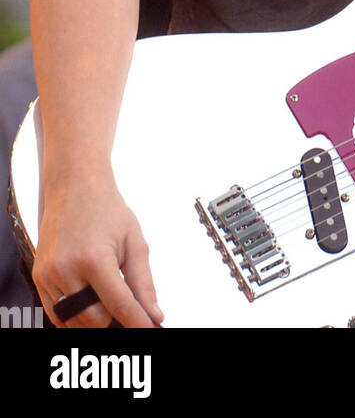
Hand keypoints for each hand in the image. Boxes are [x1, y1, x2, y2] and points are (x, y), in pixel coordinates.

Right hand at [31, 175, 163, 327]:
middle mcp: (67, 270)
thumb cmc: (105, 207)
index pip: (120, 306)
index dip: (137, 323)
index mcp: (94, 258)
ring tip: (110, 303)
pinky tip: (90, 304)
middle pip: (95, 320)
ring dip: (95, 320)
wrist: (75, 185)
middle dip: (116, 320)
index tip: (150, 329)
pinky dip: (74, 317)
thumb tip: (154, 313)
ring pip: (74, 322)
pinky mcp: (39, 278)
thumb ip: (144, 281)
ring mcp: (49, 276)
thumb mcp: (134, 240)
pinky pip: (56, 314)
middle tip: (130, 313)